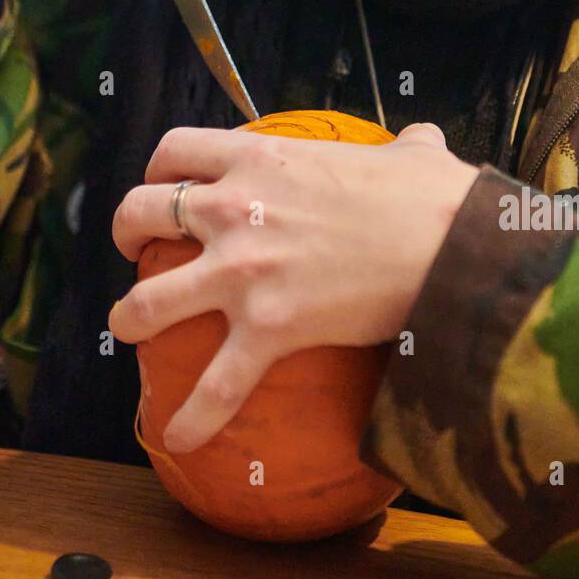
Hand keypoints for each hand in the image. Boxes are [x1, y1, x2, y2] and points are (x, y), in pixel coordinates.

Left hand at [110, 121, 478, 452]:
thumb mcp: (411, 156)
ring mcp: (243, 271)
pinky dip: (193, 416)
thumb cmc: (434, 198)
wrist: (452, 248)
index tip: (165, 184)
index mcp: (260, 159)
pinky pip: (216, 384)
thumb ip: (403, 146)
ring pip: (147, 298)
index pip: (176, 149)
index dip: (159, 168)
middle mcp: (233, 209)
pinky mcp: (267, 328)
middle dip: (126, 233)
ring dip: (128, 317)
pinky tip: (178, 437)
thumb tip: (423, 142)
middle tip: (136, 250)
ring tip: (127, 328)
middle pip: (140, 212)